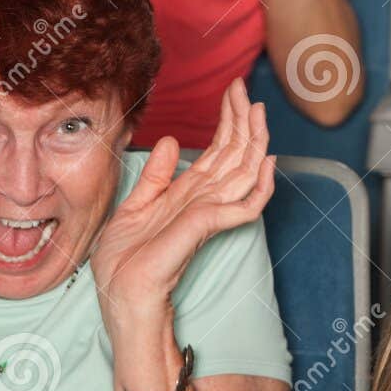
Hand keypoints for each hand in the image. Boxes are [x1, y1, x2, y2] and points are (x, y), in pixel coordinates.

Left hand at [90, 80, 273, 322]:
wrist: (123, 300)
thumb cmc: (127, 265)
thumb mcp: (131, 210)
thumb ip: (155, 178)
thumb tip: (167, 142)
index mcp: (190, 194)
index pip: (218, 150)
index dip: (228, 119)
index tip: (234, 90)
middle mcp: (205, 202)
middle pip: (235, 155)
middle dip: (243, 121)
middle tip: (247, 90)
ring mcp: (210, 216)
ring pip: (244, 173)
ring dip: (255, 142)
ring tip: (259, 113)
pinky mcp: (206, 232)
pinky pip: (245, 208)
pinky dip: (261, 187)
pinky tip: (267, 162)